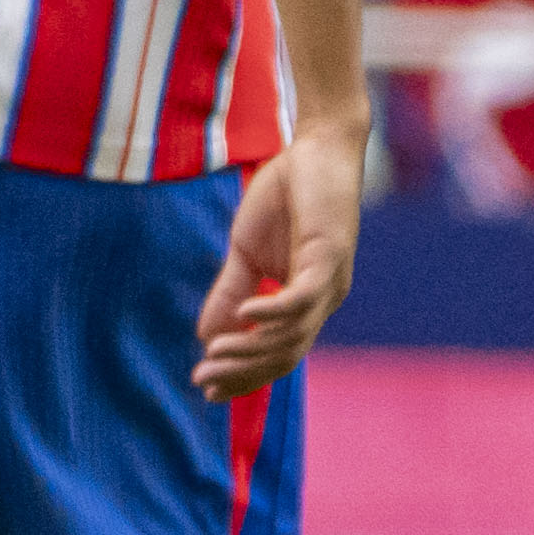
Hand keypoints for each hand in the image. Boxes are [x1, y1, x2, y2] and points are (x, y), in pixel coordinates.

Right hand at [194, 96, 362, 395]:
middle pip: (285, 355)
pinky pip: (300, 298)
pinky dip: (271, 313)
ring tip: (214, 354)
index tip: (205, 386)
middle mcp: (323, 300)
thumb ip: (230, 292)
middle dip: (242, 372)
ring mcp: (329, 282)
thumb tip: (206, 336)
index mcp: (306, 301)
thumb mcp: (246, 251)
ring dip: (251, 349)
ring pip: (292, 335)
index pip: (276, 353)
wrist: (317, 149)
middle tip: (204, 379)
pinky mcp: (329, 258)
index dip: (242, 374)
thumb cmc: (285, 197)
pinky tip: (243, 315)